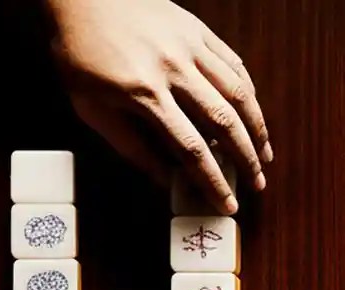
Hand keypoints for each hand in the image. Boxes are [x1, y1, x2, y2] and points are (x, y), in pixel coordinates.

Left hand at [45, 0, 270, 213]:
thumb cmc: (79, 52)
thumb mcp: (91, 107)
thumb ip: (131, 146)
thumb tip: (166, 181)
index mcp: (143, 93)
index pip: (190, 148)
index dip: (213, 180)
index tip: (227, 203)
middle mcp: (173, 69)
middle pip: (224, 123)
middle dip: (246, 159)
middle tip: (257, 183)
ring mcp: (189, 46)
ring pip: (238, 93)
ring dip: (258, 128)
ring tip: (265, 154)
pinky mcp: (198, 31)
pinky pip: (234, 65)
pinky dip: (250, 94)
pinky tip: (253, 114)